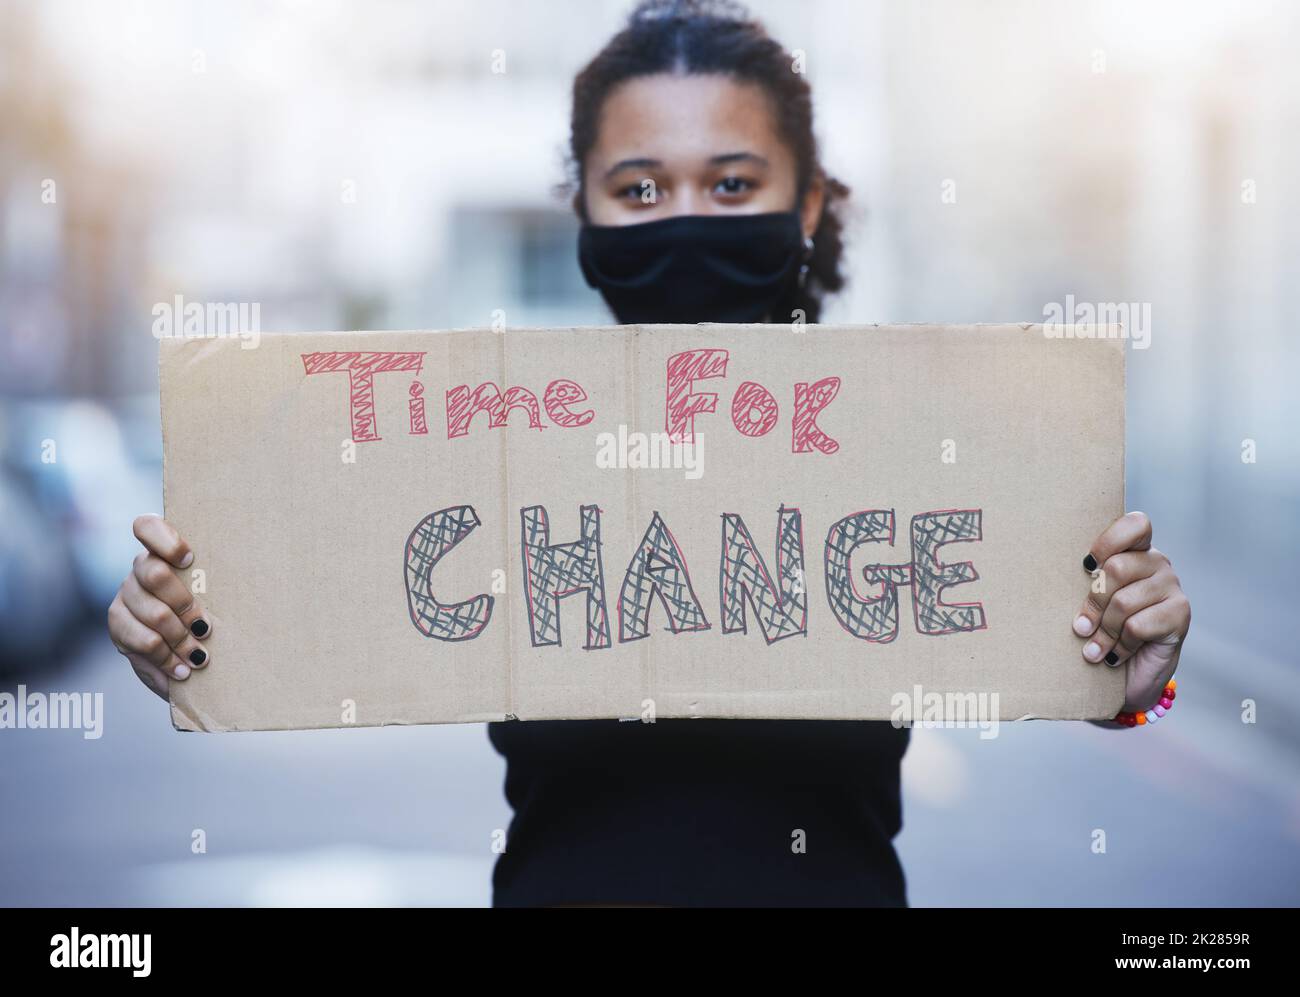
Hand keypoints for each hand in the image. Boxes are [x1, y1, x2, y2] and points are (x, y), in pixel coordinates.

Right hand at [106, 515, 211, 700]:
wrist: (187, 659)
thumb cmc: (209, 618)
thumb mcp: (217, 599)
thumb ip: (217, 587)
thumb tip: (254, 583)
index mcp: (165, 552)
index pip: (147, 527)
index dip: (165, 540)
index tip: (190, 559)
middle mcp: (140, 569)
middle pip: (154, 574)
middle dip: (184, 604)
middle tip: (205, 627)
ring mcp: (126, 595)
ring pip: (152, 612)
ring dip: (180, 638)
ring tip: (200, 657)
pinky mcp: (118, 625)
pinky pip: (142, 641)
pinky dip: (167, 659)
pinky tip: (183, 671)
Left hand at [1073, 511, 1189, 713]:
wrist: (1130, 679)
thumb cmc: (1103, 633)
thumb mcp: (1091, 603)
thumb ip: (1087, 583)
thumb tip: (1055, 578)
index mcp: (1136, 552)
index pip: (1134, 524)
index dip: (1108, 541)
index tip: (1086, 568)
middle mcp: (1158, 564)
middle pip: (1116, 568)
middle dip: (1093, 604)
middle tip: (1082, 628)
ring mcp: (1172, 587)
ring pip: (1124, 602)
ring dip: (1104, 631)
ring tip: (1095, 649)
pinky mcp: (1181, 615)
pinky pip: (1137, 626)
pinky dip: (1121, 645)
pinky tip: (1117, 655)